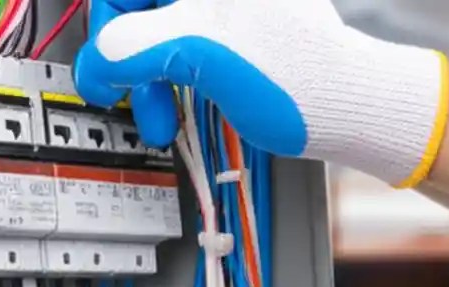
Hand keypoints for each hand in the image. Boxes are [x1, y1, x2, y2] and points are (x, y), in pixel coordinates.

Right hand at [74, 0, 448, 187]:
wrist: (353, 105)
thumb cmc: (297, 76)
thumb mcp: (196, 52)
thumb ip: (130, 46)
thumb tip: (95, 60)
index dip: (104, 26)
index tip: (102, 71)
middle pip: (140, 5)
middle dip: (129, 55)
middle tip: (129, 96)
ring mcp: (232, 2)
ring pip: (161, 23)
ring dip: (149, 70)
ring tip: (160, 114)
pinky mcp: (242, 19)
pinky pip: (185, 34)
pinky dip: (174, 67)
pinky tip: (182, 97)